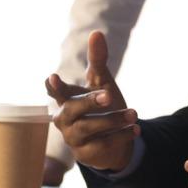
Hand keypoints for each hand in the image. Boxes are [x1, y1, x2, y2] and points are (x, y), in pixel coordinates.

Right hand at [46, 30, 138, 171]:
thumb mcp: (102, 82)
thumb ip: (98, 60)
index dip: (54, 86)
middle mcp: (65, 118)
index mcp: (67, 98)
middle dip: (90, 101)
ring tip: (134, 113)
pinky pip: (102, 144)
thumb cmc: (102, 105)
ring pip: (89, 128)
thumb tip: (96, 32)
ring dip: (113, 120)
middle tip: (109, 94)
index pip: (55, 91)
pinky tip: (135, 129)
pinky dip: (120, 136)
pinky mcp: (86, 154)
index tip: (52, 78)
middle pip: (71, 109)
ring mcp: (73, 138)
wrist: (112, 139)